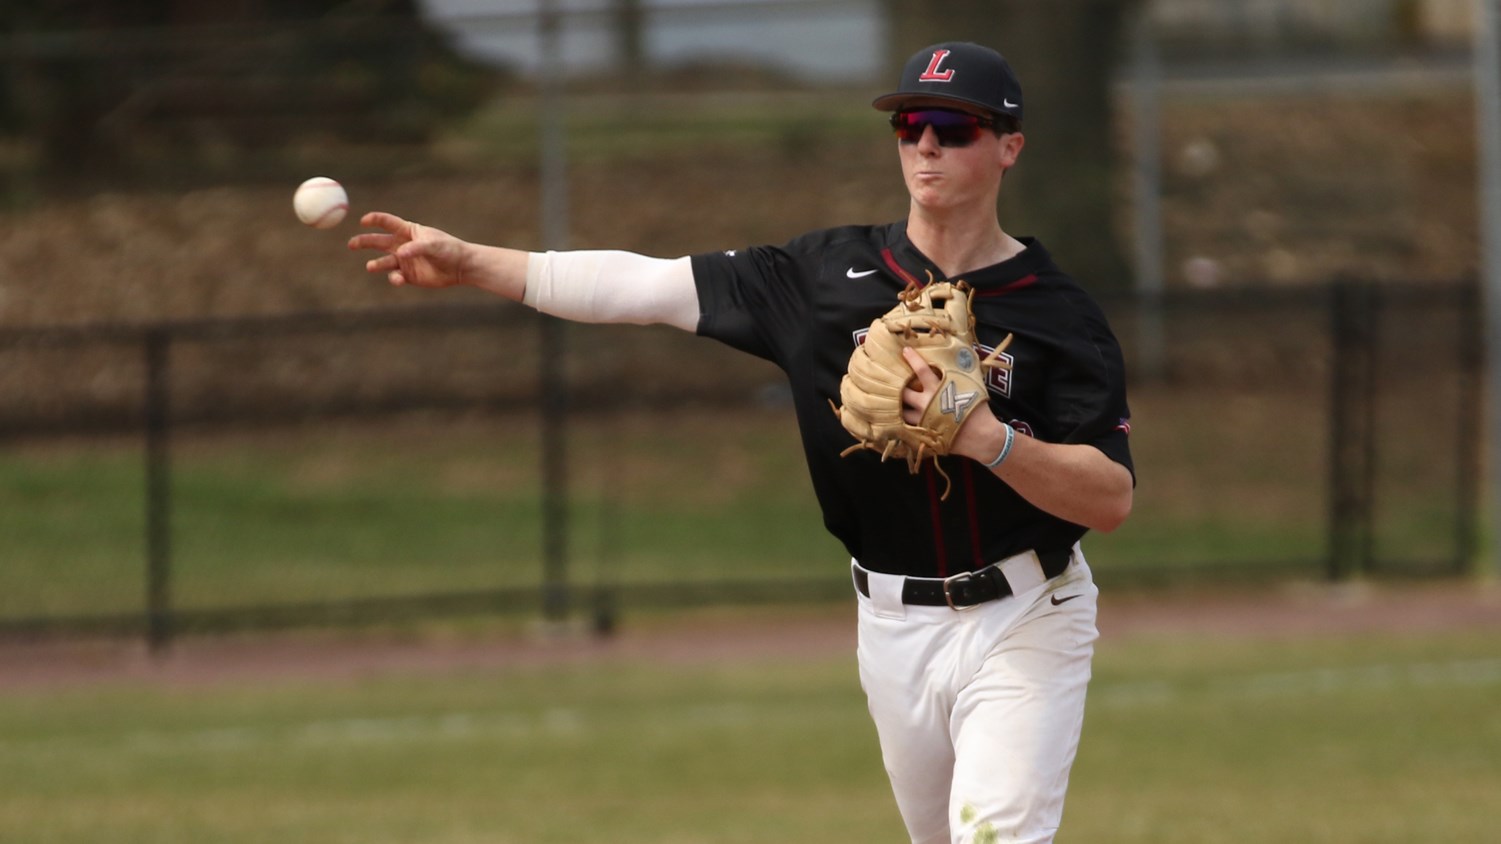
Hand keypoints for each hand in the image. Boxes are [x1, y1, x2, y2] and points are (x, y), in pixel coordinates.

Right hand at [347, 212, 468, 287]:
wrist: (461, 267)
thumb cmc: (449, 250)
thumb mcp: (434, 245)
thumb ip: (416, 248)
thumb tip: (400, 253)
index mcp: (408, 231)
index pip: (388, 222)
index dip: (375, 219)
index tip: (363, 220)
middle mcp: (403, 245)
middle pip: (378, 241)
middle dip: (364, 242)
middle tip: (351, 245)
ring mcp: (405, 261)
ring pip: (384, 261)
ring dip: (377, 264)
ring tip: (371, 267)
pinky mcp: (409, 276)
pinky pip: (395, 277)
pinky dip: (394, 279)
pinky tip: (398, 279)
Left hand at [899, 346, 999, 461]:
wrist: (982, 437)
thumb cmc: (979, 410)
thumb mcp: (971, 386)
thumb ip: (958, 374)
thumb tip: (959, 358)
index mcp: (938, 390)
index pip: (922, 370)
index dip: (913, 359)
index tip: (905, 350)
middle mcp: (926, 404)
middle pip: (904, 392)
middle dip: (896, 385)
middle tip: (891, 380)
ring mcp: (922, 421)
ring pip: (901, 412)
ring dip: (897, 406)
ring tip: (893, 401)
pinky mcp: (922, 434)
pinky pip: (906, 428)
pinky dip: (902, 423)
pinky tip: (899, 420)